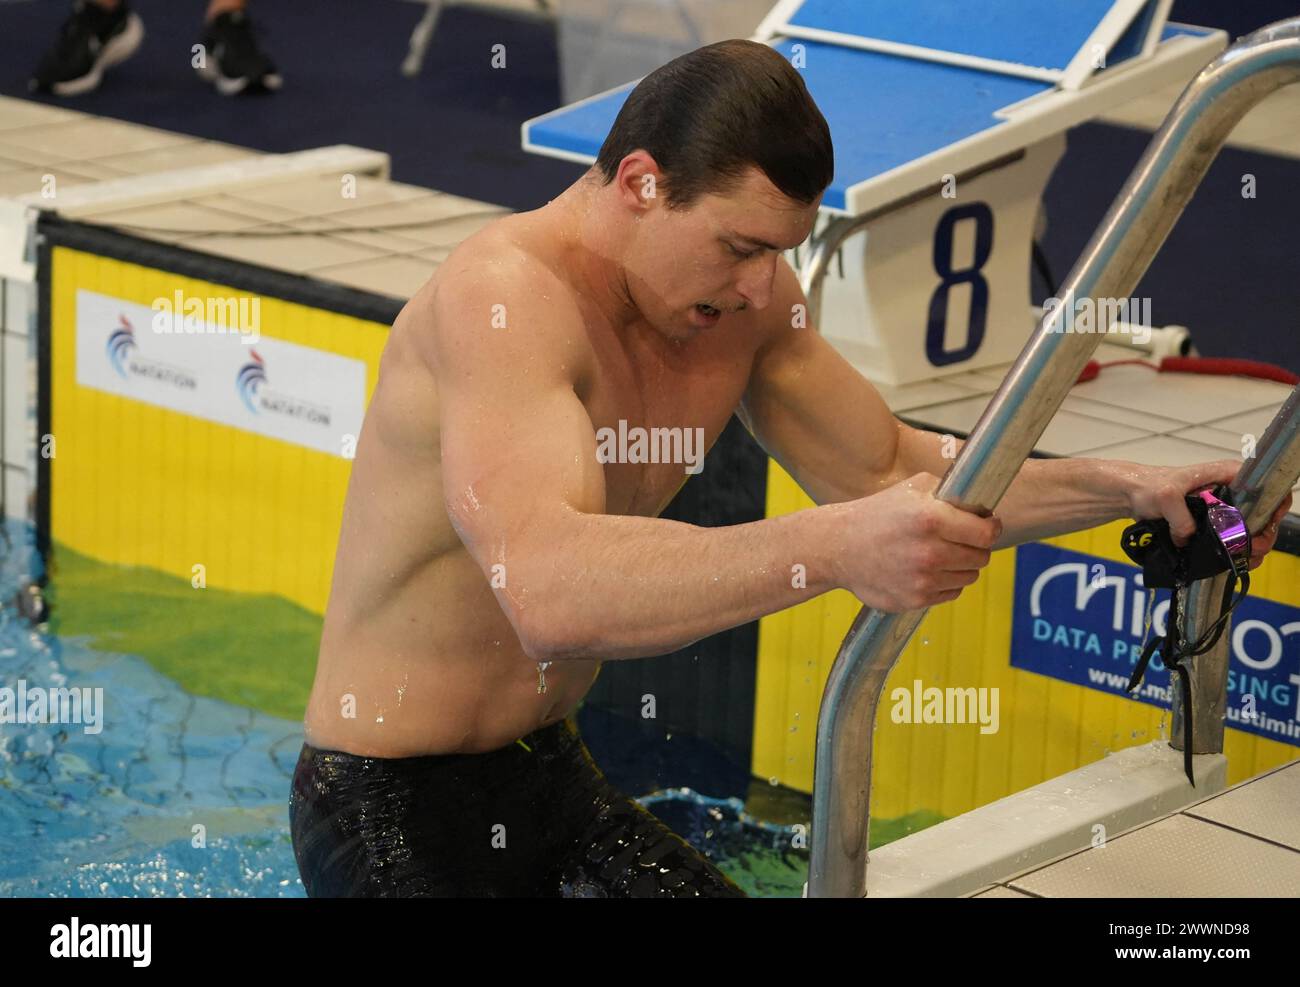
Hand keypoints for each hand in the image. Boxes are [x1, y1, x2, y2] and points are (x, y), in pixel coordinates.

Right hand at [831, 472, 1001, 612]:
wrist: (838, 547)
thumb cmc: (876, 515)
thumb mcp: (912, 489)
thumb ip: (949, 493)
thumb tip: (982, 505)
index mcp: (931, 518)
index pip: (986, 533)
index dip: (991, 528)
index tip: (988, 526)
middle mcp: (930, 551)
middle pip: (981, 557)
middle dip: (975, 547)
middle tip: (961, 540)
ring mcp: (923, 579)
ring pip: (968, 577)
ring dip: (960, 566)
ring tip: (939, 554)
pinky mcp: (916, 599)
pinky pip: (951, 593)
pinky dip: (945, 582)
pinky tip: (926, 570)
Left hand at [1126, 458, 1291, 567]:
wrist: (1132, 495)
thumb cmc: (1149, 486)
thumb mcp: (1164, 496)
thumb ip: (1179, 516)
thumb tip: (1188, 538)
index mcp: (1228, 475)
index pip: (1267, 486)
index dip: (1274, 507)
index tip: (1264, 527)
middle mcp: (1231, 491)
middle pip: (1263, 516)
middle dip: (1262, 536)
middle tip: (1251, 550)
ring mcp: (1224, 510)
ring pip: (1250, 532)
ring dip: (1250, 548)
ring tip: (1242, 559)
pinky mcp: (1213, 525)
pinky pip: (1231, 540)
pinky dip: (1234, 553)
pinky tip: (1231, 562)